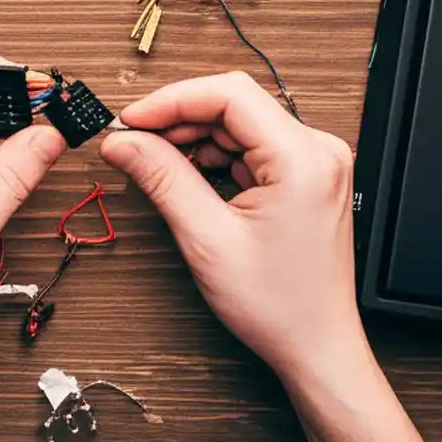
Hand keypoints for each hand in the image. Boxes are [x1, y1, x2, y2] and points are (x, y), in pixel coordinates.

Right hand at [99, 72, 358, 378]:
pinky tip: (185, 175)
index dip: (171, 101)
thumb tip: (124, 141)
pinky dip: (213, 156)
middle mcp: (317, 150)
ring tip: (152, 161)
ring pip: (238, 124)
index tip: (130, 119)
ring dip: (192, 138)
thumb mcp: (207, 238)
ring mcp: (314, 162)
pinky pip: (250, 146)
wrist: (315, 346)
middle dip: (177, 119)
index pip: (228, 95)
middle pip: (233, 105)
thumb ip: (162, 179)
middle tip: (131, 141)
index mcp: (304, 159)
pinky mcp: (304, 176)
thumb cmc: (279, 305)